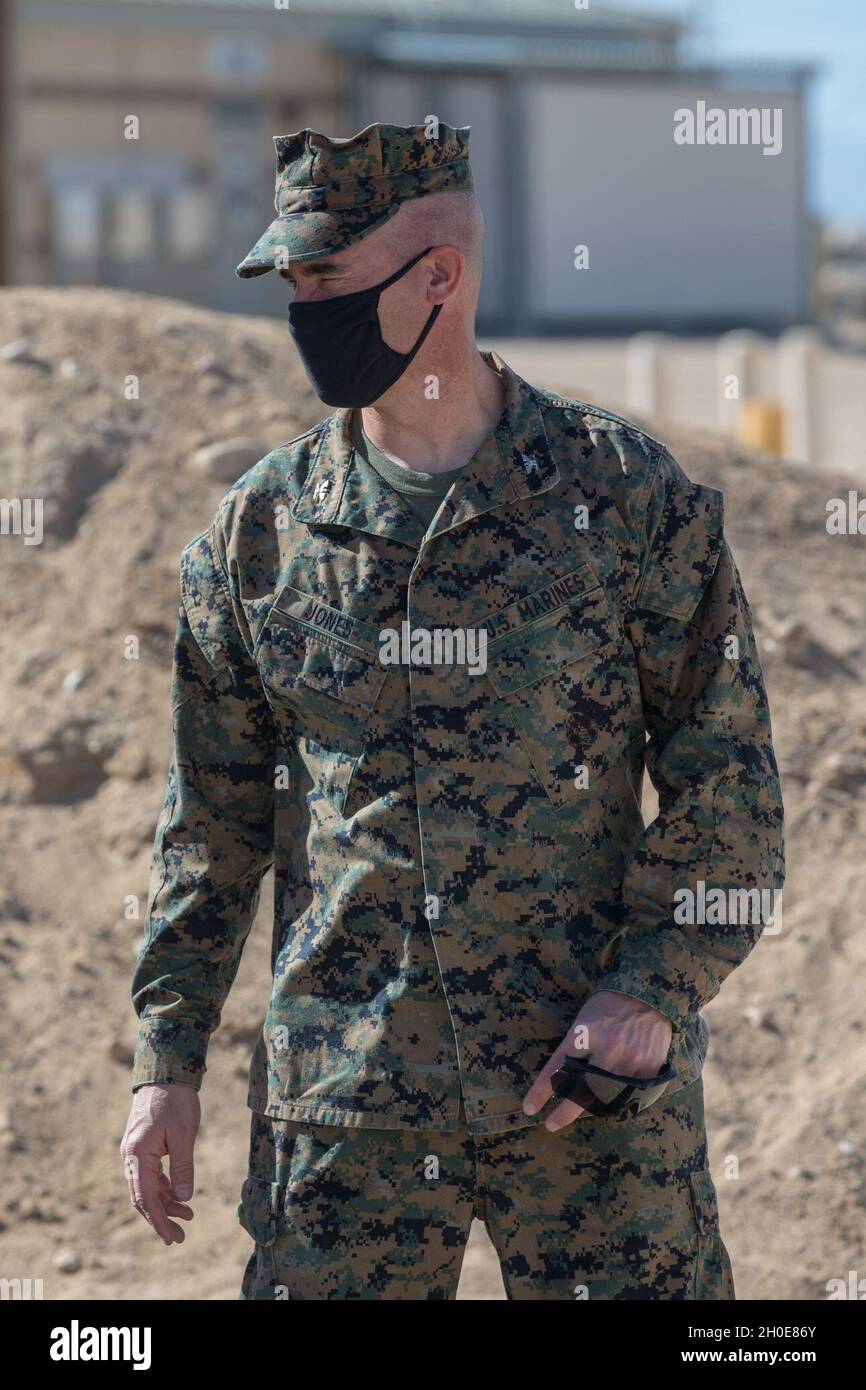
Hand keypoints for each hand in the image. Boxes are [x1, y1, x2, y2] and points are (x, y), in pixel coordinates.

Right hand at [120, 1083, 199, 1244]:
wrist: (164, 1073)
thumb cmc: (176, 1101)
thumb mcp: (184, 1135)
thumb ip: (182, 1167)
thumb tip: (183, 1198)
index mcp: (138, 1154)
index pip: (145, 1198)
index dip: (158, 1221)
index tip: (171, 1238)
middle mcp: (130, 1156)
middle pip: (142, 1197)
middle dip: (160, 1218)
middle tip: (179, 1237)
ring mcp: (133, 1152)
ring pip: (146, 1187)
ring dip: (164, 1203)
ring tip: (187, 1216)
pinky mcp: (141, 1147)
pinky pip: (149, 1175)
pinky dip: (163, 1188)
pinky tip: (178, 1197)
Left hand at [521, 990, 672, 1132]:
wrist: (648, 994)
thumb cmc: (609, 1006)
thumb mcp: (584, 1020)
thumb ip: (576, 1047)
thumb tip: (563, 1077)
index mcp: (585, 1033)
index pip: (558, 1068)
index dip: (542, 1091)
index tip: (530, 1109)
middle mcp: (607, 1048)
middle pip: (583, 1091)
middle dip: (565, 1112)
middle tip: (552, 1124)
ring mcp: (630, 1059)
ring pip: (608, 1097)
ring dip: (594, 1108)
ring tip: (585, 1112)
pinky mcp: (649, 1067)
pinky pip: (632, 1095)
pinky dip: (621, 1101)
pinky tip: (614, 1103)